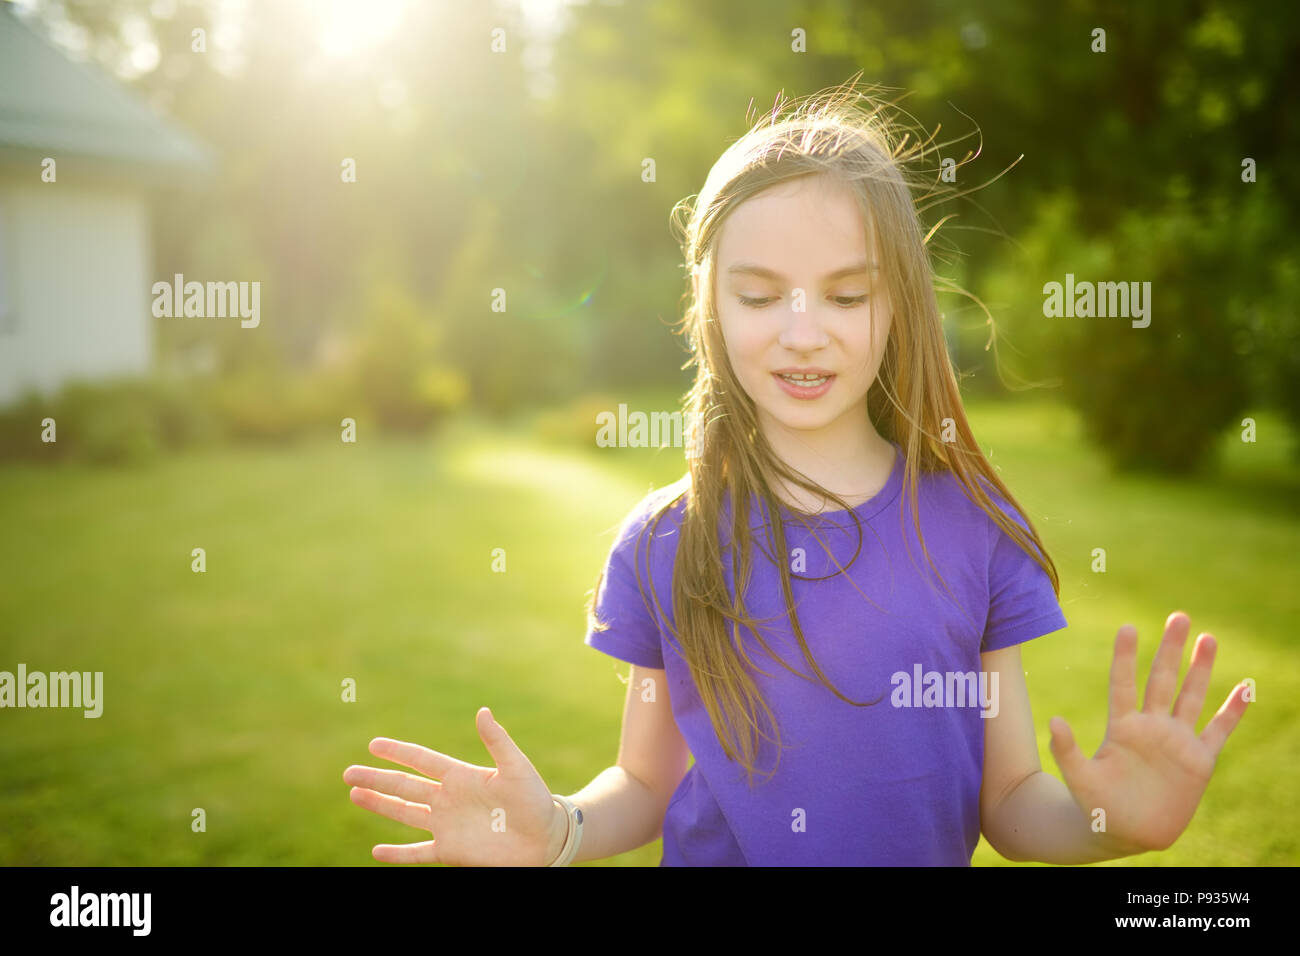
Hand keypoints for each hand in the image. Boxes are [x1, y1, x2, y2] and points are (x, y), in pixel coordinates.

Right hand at [343, 707, 563, 864]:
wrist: (546, 837)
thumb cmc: (535, 799)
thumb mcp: (517, 767)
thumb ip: (498, 741)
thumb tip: (482, 711)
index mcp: (461, 776)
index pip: (422, 760)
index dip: (398, 752)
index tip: (374, 744)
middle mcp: (448, 799)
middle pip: (404, 786)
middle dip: (376, 778)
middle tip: (348, 772)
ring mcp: (446, 825)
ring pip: (404, 813)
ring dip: (379, 805)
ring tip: (354, 795)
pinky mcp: (451, 850)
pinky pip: (418, 853)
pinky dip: (397, 855)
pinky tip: (376, 852)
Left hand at [1047, 611, 1249, 853]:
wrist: (1125, 832)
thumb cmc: (1097, 805)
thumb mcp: (1079, 778)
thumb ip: (1067, 751)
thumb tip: (1053, 720)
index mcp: (1122, 727)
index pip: (1123, 683)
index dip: (1125, 656)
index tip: (1127, 627)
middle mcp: (1151, 727)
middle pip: (1162, 679)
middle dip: (1170, 649)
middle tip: (1178, 616)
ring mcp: (1176, 741)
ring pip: (1191, 697)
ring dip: (1201, 669)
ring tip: (1208, 638)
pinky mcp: (1198, 761)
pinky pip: (1218, 731)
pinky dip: (1232, 712)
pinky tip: (1244, 688)